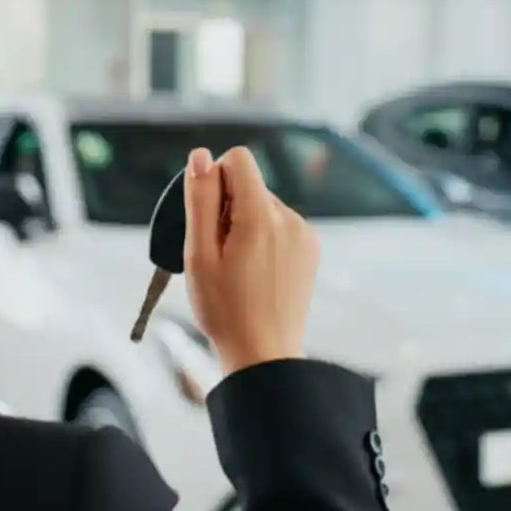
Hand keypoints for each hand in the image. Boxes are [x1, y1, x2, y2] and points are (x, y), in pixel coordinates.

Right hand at [183, 147, 319, 374]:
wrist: (263, 354)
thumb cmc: (224, 309)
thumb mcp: (199, 254)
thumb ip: (200, 200)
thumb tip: (201, 156)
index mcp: (262, 217)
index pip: (239, 160)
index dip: (215, 181)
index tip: (208, 218)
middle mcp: (291, 219)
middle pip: (251, 185)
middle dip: (229, 209)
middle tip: (220, 255)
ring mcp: (305, 235)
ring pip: (265, 207)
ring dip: (246, 226)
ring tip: (238, 268)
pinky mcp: (311, 251)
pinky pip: (281, 227)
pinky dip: (264, 240)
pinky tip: (256, 274)